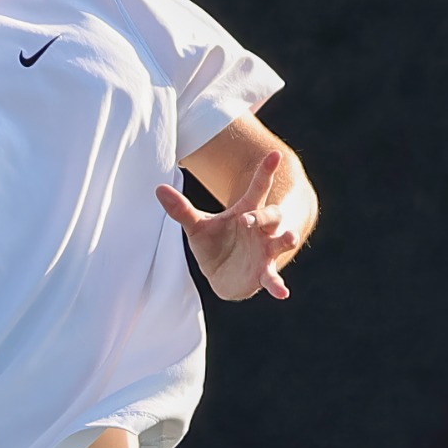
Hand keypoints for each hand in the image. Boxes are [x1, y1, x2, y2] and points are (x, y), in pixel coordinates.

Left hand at [155, 149, 299, 300]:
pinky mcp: (262, 272)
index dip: (265, 172)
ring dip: (286, 239)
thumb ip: (180, 209)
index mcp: (247, 211)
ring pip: (281, 242)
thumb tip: (158, 188)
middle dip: (265, 215)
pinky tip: (282, 293)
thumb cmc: (214, 243)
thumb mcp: (196, 225)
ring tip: (289, 237)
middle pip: (272, 215)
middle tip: (248, 219)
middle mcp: (261, 229)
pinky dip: (277, 285)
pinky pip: (273, 279)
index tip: (274, 153)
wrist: (222, 273)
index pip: (258, 188)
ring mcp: (265, 251)